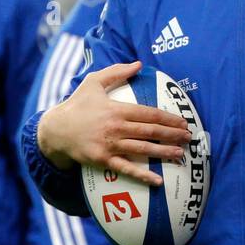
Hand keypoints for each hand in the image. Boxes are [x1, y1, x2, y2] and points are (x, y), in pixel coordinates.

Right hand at [38, 60, 190, 183]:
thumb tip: (138, 64)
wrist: (55, 130)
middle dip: (172, 134)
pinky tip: (158, 181)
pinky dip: (143, 175)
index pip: (150, 114)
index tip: (183, 122)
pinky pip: (126, 169)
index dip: (169, 118)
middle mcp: (116, 127)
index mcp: (117, 109)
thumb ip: (116, 72)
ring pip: (143, 149)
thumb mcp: (93, 82)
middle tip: (189, 138)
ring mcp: (110, 145)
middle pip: (151, 131)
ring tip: (180, 154)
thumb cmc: (77, 105)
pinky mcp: (103, 160)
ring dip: (164, 152)